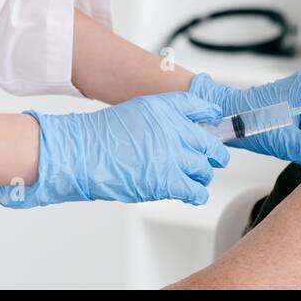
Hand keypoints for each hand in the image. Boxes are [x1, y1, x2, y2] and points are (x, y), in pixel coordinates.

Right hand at [0, 90, 229, 208]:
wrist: (84, 152)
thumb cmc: (104, 134)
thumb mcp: (138, 109)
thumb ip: (165, 114)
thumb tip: (187, 123)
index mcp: (166, 108)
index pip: (202, 107)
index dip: (212, 117)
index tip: (216, 125)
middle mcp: (173, 129)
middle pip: (210, 144)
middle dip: (215, 154)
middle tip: (214, 159)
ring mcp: (172, 155)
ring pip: (204, 169)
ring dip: (202, 175)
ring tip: (196, 177)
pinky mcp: (167, 181)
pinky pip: (195, 190)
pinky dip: (197, 194)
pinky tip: (194, 193)